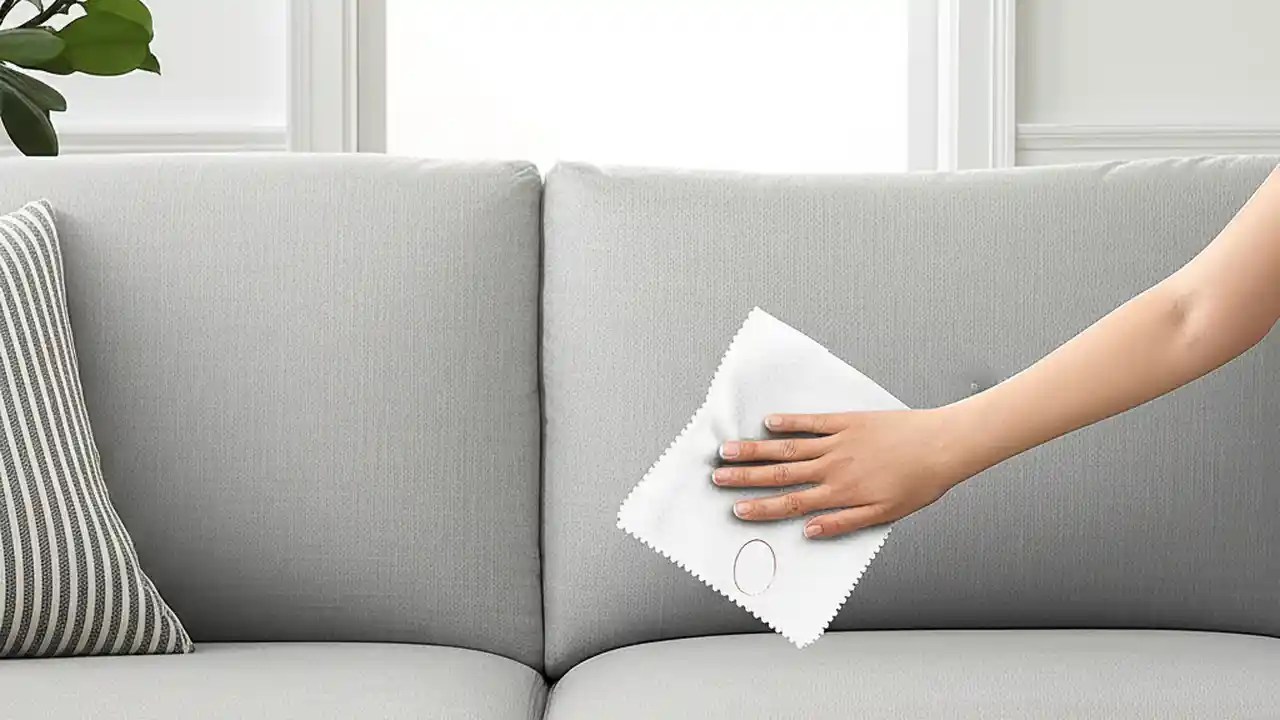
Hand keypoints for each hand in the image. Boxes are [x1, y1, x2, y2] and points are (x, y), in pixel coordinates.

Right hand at [712, 408, 976, 538]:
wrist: (942, 446)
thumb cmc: (918, 484)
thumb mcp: (885, 515)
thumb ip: (845, 523)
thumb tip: (810, 531)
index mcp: (841, 493)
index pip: (792, 503)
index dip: (762, 507)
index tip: (737, 509)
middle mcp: (833, 467)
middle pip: (780, 473)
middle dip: (745, 477)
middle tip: (717, 477)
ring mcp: (838, 442)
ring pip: (788, 447)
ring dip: (756, 449)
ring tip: (729, 450)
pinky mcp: (847, 421)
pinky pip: (812, 421)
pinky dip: (789, 422)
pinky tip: (768, 422)